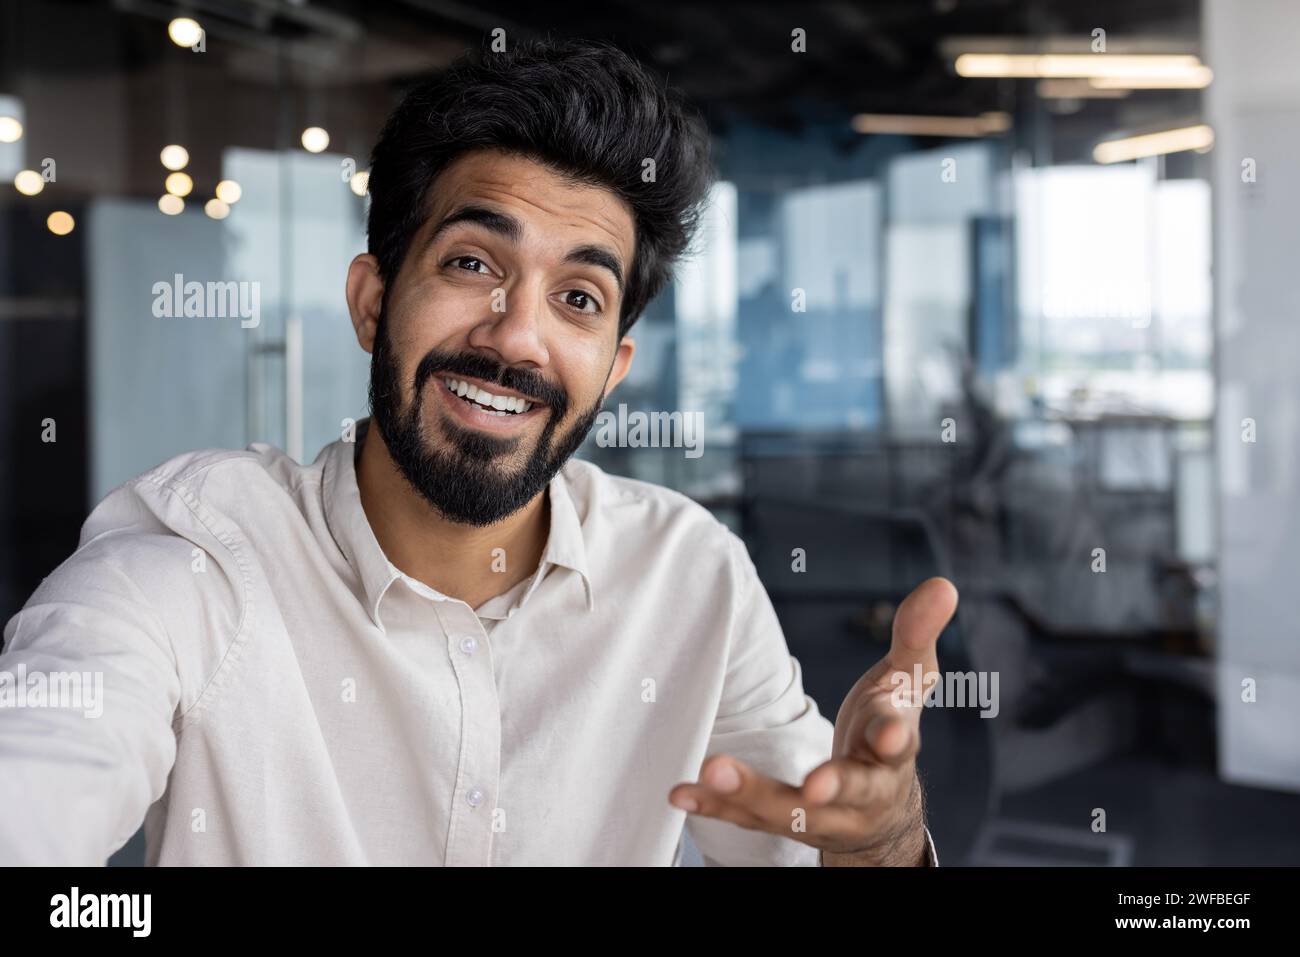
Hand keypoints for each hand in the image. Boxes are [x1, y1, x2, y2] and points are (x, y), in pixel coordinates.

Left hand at [668, 576, 957, 863]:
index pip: (898, 744)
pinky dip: (713, 805)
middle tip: (813, 784)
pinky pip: (745, 817)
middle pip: (849, 790)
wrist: (878, 814)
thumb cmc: (887, 731)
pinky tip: (680, 793)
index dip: (893, 738)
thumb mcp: (906, 682)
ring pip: (788, 809)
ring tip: (713, 769)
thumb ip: (917, 635)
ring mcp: (820, 813)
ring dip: (749, 792)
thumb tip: (942, 584)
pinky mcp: (782, 821)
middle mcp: (862, 791)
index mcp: (894, 751)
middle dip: (832, 785)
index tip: (889, 734)